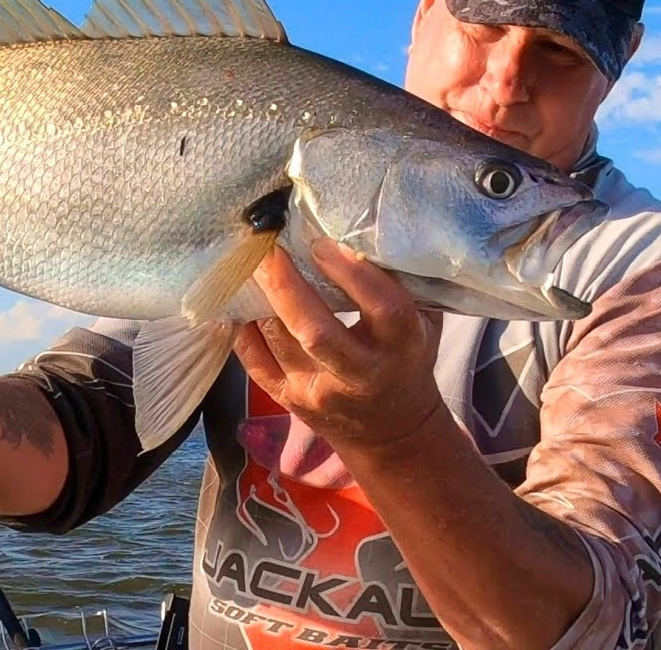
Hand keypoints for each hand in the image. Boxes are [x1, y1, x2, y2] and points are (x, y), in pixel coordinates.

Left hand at [233, 238, 444, 451]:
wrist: (392, 431)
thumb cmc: (406, 360)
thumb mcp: (423, 325)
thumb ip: (402, 285)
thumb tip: (363, 230)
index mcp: (402, 348)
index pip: (383, 307)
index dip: (351, 273)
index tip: (320, 243)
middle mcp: (360, 374)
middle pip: (316, 331)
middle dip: (286, 285)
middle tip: (266, 248)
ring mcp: (320, 392)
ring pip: (279, 341)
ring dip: (259, 299)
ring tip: (247, 262)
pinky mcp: (290, 401)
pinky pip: (255, 361)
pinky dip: (242, 328)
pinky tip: (237, 300)